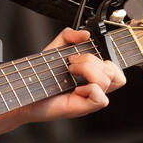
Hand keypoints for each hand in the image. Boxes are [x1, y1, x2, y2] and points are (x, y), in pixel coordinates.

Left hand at [7, 27, 125, 126]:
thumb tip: (85, 34)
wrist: (25, 92)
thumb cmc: (41, 76)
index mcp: (92, 75)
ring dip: (87, 71)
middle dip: (91, 60)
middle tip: (72, 63)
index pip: (116, 69)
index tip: (91, 53)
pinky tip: (75, 89)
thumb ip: (69, 36)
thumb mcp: (55, 49)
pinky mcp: (85, 108)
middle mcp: (94, 87)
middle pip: (114, 71)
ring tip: (70, 72)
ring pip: (108, 81)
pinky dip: (89, 89)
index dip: (111, 58)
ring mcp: (90, 98)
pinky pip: (101, 98)